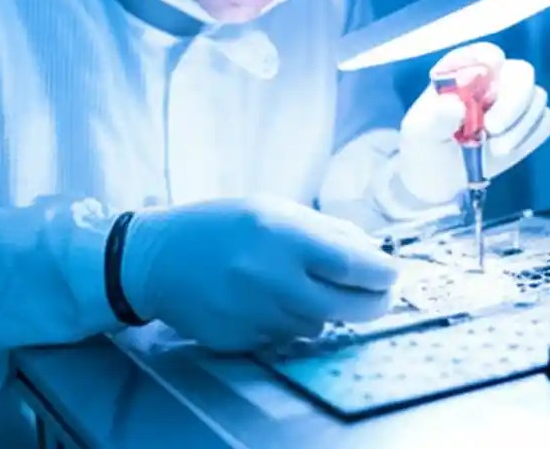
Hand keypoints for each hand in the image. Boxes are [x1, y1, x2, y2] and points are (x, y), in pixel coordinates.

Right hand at [120, 196, 398, 351]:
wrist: (157, 259)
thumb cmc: (219, 226)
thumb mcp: (271, 209)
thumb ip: (324, 230)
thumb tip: (372, 251)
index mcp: (284, 237)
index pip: (356, 265)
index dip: (384, 274)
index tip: (392, 273)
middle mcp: (274, 279)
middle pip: (350, 306)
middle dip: (374, 302)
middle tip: (379, 295)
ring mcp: (258, 315)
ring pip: (321, 325)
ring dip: (328, 310)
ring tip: (309, 288)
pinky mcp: (244, 341)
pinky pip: (288, 338)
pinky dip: (292, 322)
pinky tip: (272, 302)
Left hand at [396, 42, 549, 205]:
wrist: (438, 179)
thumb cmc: (425, 146)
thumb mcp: (420, 134)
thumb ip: (435, 118)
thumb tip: (456, 106)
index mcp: (462, 71)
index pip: (483, 53)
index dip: (489, 60)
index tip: (489, 72)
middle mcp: (492, 80)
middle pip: (521, 73)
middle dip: (512, 101)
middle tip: (492, 129)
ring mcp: (513, 101)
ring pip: (537, 98)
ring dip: (519, 126)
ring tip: (494, 149)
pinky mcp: (528, 125)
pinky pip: (545, 121)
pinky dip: (529, 136)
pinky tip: (507, 150)